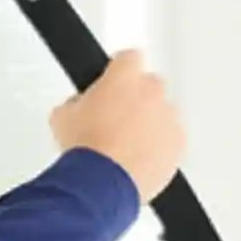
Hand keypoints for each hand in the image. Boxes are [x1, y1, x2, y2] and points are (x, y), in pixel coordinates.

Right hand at [50, 50, 186, 202]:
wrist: (101, 182)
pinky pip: (171, 140)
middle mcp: (152, 91)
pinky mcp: (178, 143)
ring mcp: (168, 117)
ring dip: (147, 124)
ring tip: (124, 145)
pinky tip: (135, 159)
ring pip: (161, 114)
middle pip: (149, 85)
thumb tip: (78, 107)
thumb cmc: (86, 149)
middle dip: (134, 99)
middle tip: (114, 118)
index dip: (118, 70)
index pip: (128, 57)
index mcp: (124, 76)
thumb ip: (77, 102)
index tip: (114, 79)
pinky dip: (158, 147)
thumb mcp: (63, 116)